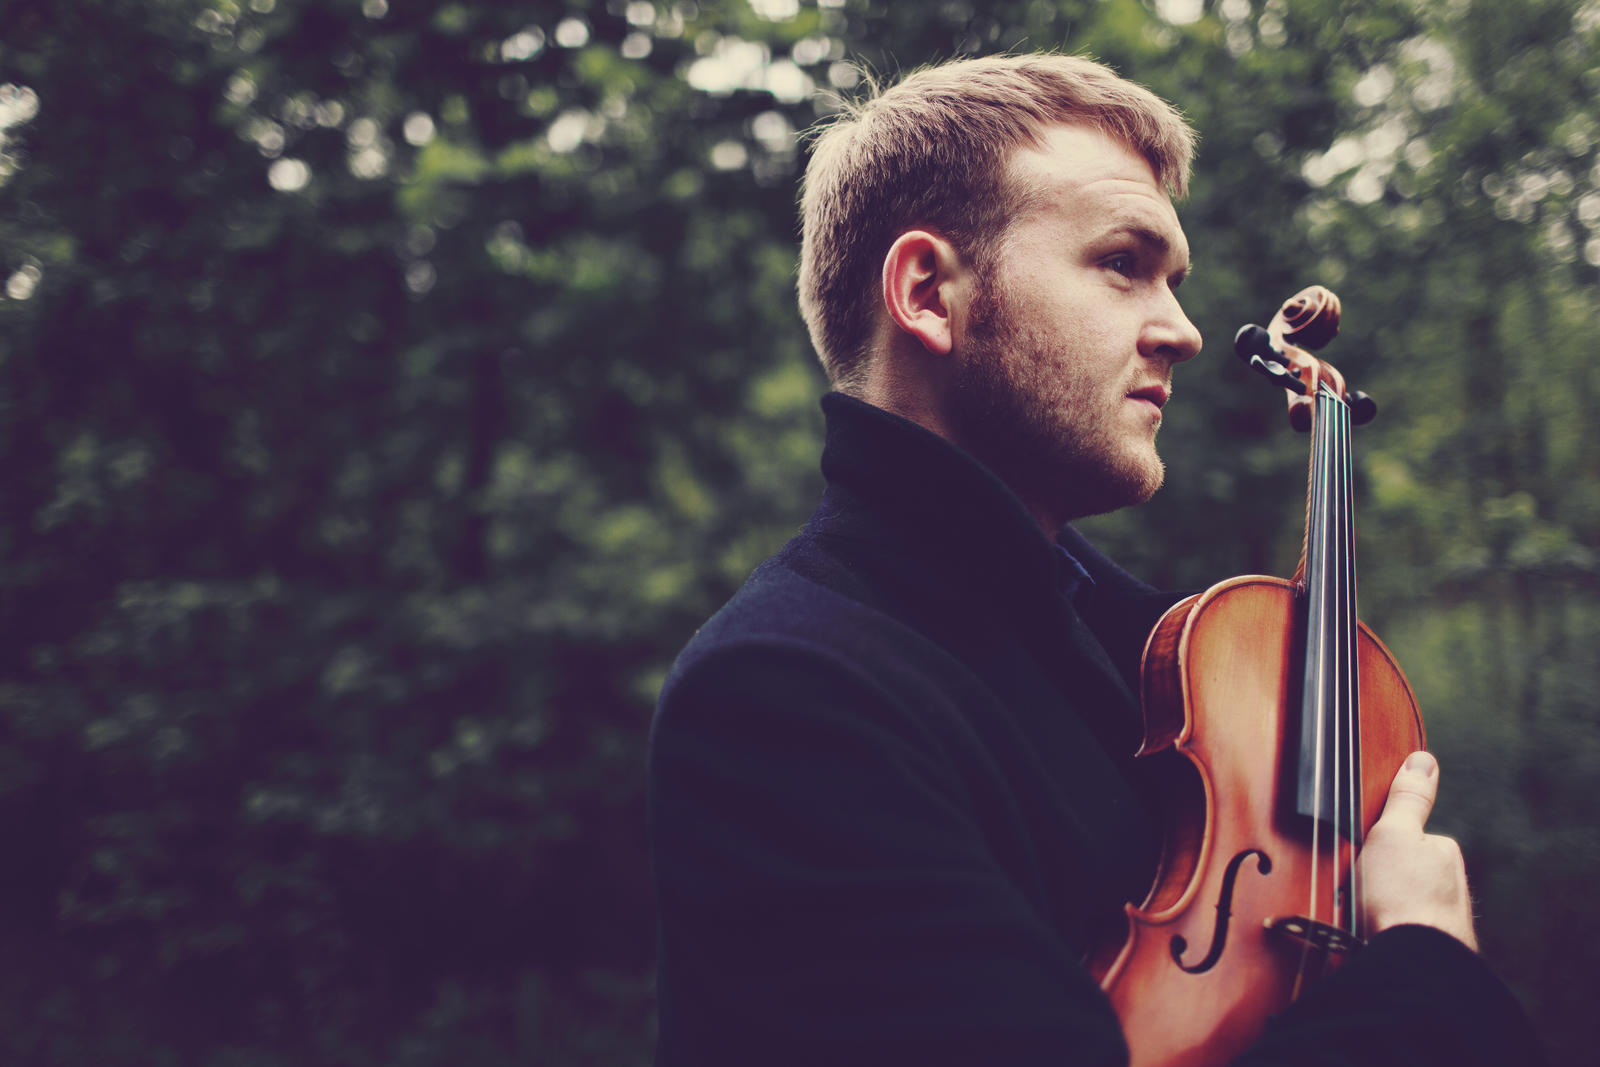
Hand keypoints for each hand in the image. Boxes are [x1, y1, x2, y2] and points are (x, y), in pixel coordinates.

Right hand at [1357, 750, 1477, 950]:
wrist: (1410, 966)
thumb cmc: (1401, 898)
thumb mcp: (1394, 834)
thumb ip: (1407, 799)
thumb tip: (1424, 759)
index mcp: (1444, 855)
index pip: (1405, 836)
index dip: (1376, 845)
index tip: (1361, 860)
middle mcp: (1452, 888)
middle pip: (1401, 871)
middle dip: (1379, 879)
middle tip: (1354, 889)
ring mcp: (1442, 923)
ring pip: (1399, 903)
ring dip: (1379, 908)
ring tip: (1355, 917)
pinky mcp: (1430, 953)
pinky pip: (1397, 933)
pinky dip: (1381, 934)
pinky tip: (1364, 938)